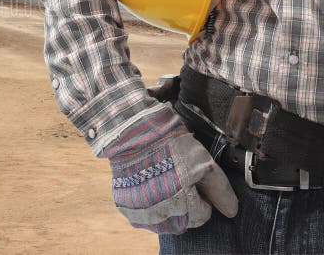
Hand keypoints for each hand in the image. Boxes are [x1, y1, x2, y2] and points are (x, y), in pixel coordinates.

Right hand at [106, 106, 237, 234]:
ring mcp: (139, 211)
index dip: (202, 198)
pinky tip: (147, 186)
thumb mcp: (203, 162)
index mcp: (180, 204)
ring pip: (162, 222)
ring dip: (165, 208)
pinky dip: (146, 205)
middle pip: (182, 222)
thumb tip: (231, 211)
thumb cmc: (169, 145)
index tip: (194, 182)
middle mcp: (158, 213)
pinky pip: (141, 215)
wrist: (133, 131)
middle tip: (177, 181)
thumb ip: (220, 189)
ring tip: (162, 183)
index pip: (201, 216)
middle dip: (184, 205)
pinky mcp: (125, 206)